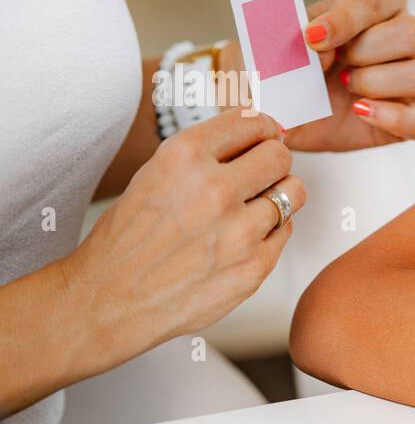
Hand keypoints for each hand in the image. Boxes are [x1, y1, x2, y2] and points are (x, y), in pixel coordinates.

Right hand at [66, 110, 306, 360]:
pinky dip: (272, 231)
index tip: (266, 135)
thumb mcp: (153, 176)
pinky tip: (243, 238)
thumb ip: (204, 156)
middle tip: (262, 173)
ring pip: (293, 192)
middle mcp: (214, 190)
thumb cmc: (127, 243)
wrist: (111, 301)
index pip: (250, 122)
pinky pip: (286, 231)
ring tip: (253, 207)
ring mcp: (239, 230)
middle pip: (279, 155)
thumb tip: (254, 136)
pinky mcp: (254, 266)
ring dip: (277, 197)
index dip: (263, 129)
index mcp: (184, 158)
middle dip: (273, 161)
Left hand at [219, 0, 414, 150]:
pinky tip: (359, 112)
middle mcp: (397, 41)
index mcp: (370, 7)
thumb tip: (317, 41)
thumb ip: (290, 32)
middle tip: (334, 62)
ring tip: (344, 86)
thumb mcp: (269, 41)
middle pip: (414, 33)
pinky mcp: (404, 120)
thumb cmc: (276, 67)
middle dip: (368, 49)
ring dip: (378, 82)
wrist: (269, 110)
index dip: (350, 17)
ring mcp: (404, 82)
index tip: (312, 37)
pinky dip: (394, 118)